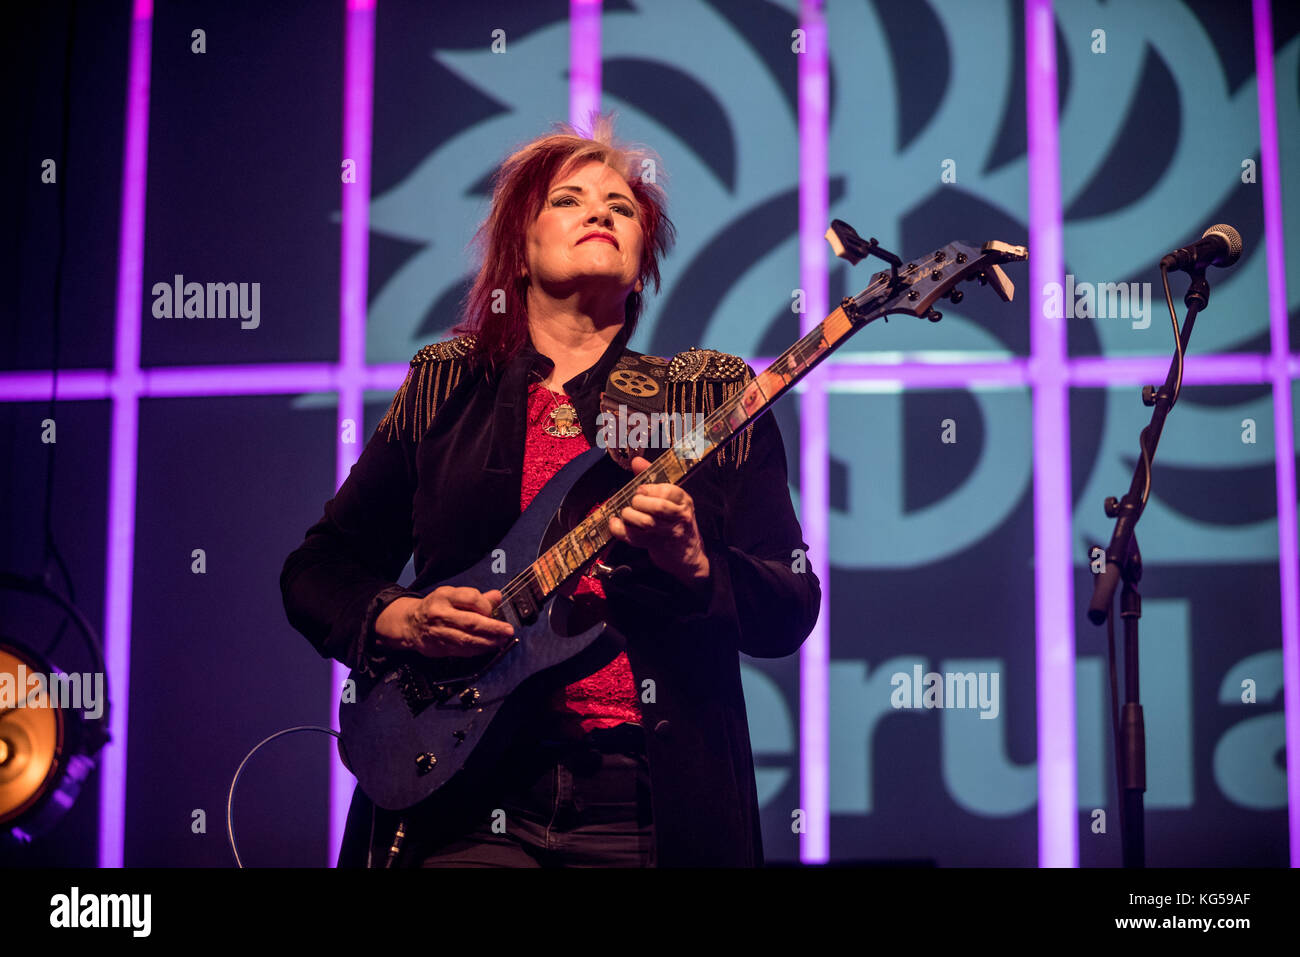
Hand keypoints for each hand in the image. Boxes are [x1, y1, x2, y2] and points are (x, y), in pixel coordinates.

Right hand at [374, 587, 514, 657]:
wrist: (410, 624)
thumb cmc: (436, 607)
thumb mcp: (452, 595)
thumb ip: (475, 597)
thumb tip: (497, 597)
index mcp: (444, 596)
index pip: (471, 598)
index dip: (485, 605)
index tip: (492, 610)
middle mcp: (440, 614)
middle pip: (471, 622)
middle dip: (492, 628)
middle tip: (507, 631)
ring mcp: (438, 632)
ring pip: (467, 640)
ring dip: (487, 642)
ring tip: (501, 641)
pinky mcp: (438, 648)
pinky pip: (461, 651)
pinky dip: (477, 650)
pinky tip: (487, 648)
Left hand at [607, 456, 710, 590]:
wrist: (687, 556)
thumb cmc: (675, 522)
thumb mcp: (670, 498)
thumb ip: (652, 478)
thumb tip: (636, 461)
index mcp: (684, 500)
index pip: (667, 490)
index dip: (648, 489)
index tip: (640, 490)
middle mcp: (680, 516)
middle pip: (658, 507)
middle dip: (639, 503)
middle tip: (633, 503)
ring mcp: (669, 533)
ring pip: (647, 523)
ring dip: (630, 516)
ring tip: (626, 514)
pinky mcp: (657, 546)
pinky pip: (635, 538)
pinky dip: (620, 530)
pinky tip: (615, 524)